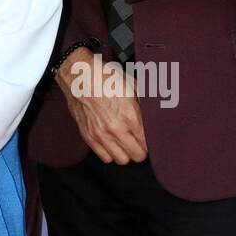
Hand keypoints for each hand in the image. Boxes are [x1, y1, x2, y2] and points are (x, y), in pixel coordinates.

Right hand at [56, 49, 147, 163]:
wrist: (78, 76)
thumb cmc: (104, 77)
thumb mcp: (132, 85)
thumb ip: (145, 102)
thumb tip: (156, 111)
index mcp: (129, 116)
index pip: (148, 143)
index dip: (151, 142)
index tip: (149, 138)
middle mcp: (115, 128)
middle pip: (137, 155)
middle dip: (141, 149)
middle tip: (139, 141)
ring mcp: (100, 134)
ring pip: (122, 160)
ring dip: (126, 153)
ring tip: (125, 143)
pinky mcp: (88, 136)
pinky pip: (105, 157)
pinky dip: (110, 153)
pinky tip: (112, 142)